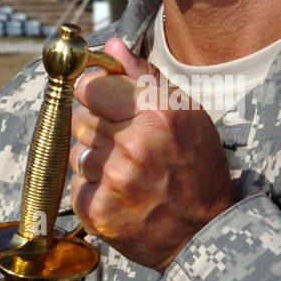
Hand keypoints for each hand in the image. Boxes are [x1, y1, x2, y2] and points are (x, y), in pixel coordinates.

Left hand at [70, 37, 235, 271]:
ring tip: (127, 172)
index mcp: (158, 112)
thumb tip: (111, 47)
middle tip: (126, 145)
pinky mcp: (99, 209)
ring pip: (76, 151)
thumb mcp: (185, 114)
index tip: (103, 101)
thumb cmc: (197, 169)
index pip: (90, 86)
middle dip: (97, 128)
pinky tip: (120, 194)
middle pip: (79, 118)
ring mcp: (115, 179)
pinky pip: (76, 183)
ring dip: (95, 159)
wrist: (204, 233)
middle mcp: (135, 143)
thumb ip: (145, 77)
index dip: (94, 92)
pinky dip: (93, 188)